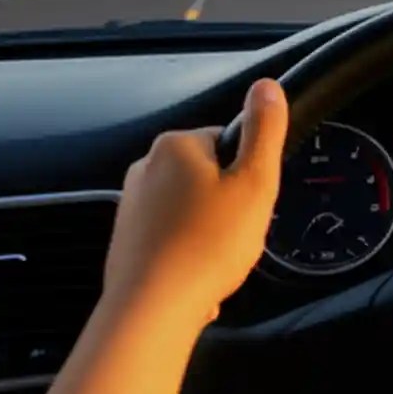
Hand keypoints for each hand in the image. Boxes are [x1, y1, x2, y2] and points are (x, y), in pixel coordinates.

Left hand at [102, 79, 287, 320]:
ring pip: (191, 209)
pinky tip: (198, 276)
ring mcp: (130, 206)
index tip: (253, 201)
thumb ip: (264, 129)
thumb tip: (267, 85)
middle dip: (228, 202)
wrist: (152, 309)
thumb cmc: (209, 243)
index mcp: (175, 145)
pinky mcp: (125, 241)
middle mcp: (145, 167)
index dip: (248, 172)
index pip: (227, 141)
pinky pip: (171, 238)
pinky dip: (188, 254)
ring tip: (219, 258)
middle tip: (240, 231)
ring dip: (209, 231)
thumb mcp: (256, 181)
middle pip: (208, 175)